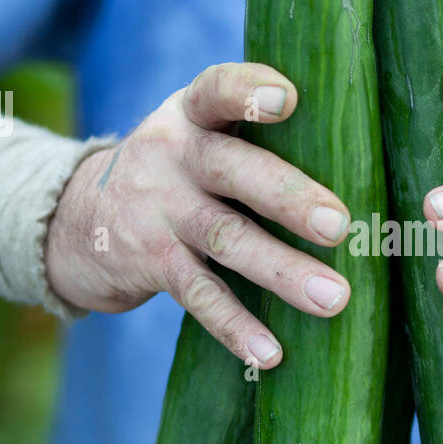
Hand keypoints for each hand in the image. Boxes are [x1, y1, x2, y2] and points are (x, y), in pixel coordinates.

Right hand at [45, 62, 353, 367]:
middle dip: (289, 197)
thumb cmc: (178, 170)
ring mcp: (160, 211)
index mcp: (193, 115)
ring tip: (333, 298)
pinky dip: (235, 326)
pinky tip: (270, 353)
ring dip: (282, 271)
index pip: (218, 90)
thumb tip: (367, 165)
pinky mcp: (152, 263)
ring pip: (226, 238)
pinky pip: (199, 295)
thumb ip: (256, 138)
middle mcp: (174, 156)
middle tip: (340, 225)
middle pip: (233, 171)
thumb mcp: (199, 134)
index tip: (289, 98)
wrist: (75, 219)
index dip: (250, 92)